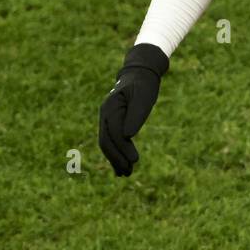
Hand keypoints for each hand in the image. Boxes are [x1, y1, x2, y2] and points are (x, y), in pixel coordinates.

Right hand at [99, 43, 168, 175]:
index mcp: (111, 108)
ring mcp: (106, 119)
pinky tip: (121, 167)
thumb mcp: (144, 98)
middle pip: (106, 141)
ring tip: (125, 174)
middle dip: (116, 159)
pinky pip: (110, 142)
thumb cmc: (144, 86)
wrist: (139, 75)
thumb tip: (128, 135)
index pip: (115, 133)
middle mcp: (105, 114)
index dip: (123, 148)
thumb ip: (136, 115)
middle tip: (128, 173)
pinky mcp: (112, 124)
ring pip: (106, 144)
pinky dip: (115, 155)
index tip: (134, 161)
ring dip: (115, 160)